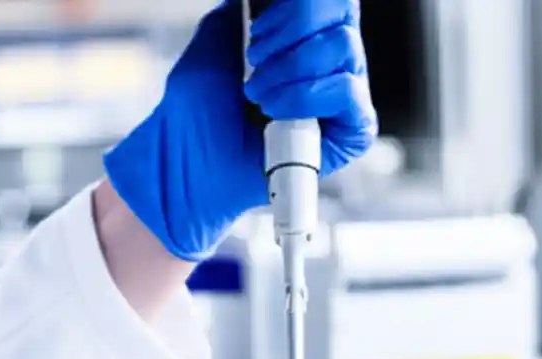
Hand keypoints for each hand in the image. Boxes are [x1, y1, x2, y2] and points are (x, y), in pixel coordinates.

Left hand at [103, 0, 375, 261]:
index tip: (255, 29)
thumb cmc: (199, 106)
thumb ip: (247, 4)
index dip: (296, 6)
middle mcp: (329, 57)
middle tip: (254, 61)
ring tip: (258, 95)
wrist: (189, 160)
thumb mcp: (217, 34)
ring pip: (342, 46)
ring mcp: (343, 91)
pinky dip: (305, 96)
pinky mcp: (352, 129)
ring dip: (290, 68)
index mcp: (304, 31)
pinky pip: (347, 92)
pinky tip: (276, 114)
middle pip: (340, 11)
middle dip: (289, 31)